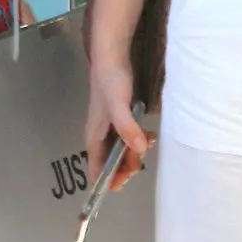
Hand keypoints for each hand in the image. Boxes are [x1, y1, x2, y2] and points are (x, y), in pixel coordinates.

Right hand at [86, 52, 152, 186]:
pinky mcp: (119, 120)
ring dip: (134, 153)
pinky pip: (127, 139)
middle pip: (110, 164)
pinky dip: (137, 141)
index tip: (124, 183)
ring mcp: (109, 128)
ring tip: (147, 142)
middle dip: (126, 166)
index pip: (96, 170)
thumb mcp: (119, 105)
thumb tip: (139, 150)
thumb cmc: (110, 81)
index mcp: (94, 137)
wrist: (111, 57)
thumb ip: (127, 128)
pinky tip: (148, 134)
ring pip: (120, 152)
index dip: (108, 181)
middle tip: (140, 159)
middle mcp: (99, 136)